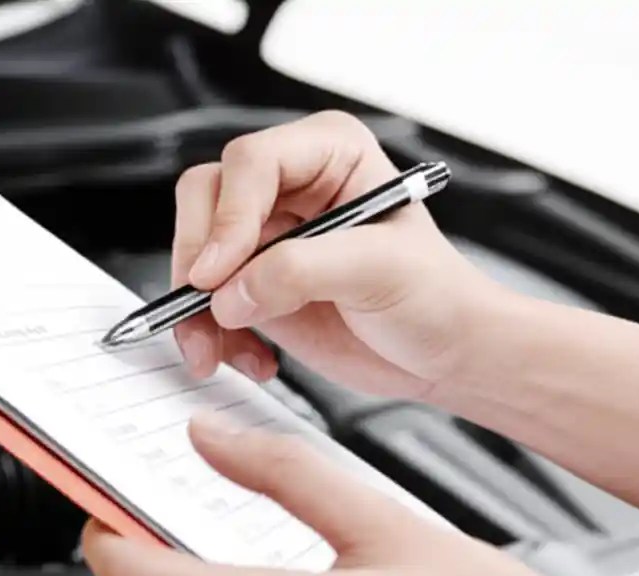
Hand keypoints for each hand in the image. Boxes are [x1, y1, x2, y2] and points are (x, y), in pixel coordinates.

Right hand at [171, 111, 506, 398]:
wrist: (444, 354)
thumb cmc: (436, 297)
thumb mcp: (378, 270)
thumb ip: (299, 270)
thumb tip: (230, 292)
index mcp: (329, 153)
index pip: (252, 164)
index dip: (228, 217)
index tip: (218, 274)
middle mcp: (290, 186)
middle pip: (205, 199)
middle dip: (199, 260)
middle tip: (207, 308)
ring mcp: (267, 236)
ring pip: (194, 252)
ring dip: (194, 308)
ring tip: (219, 351)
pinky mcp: (253, 284)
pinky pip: (201, 300)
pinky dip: (210, 334)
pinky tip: (250, 358)